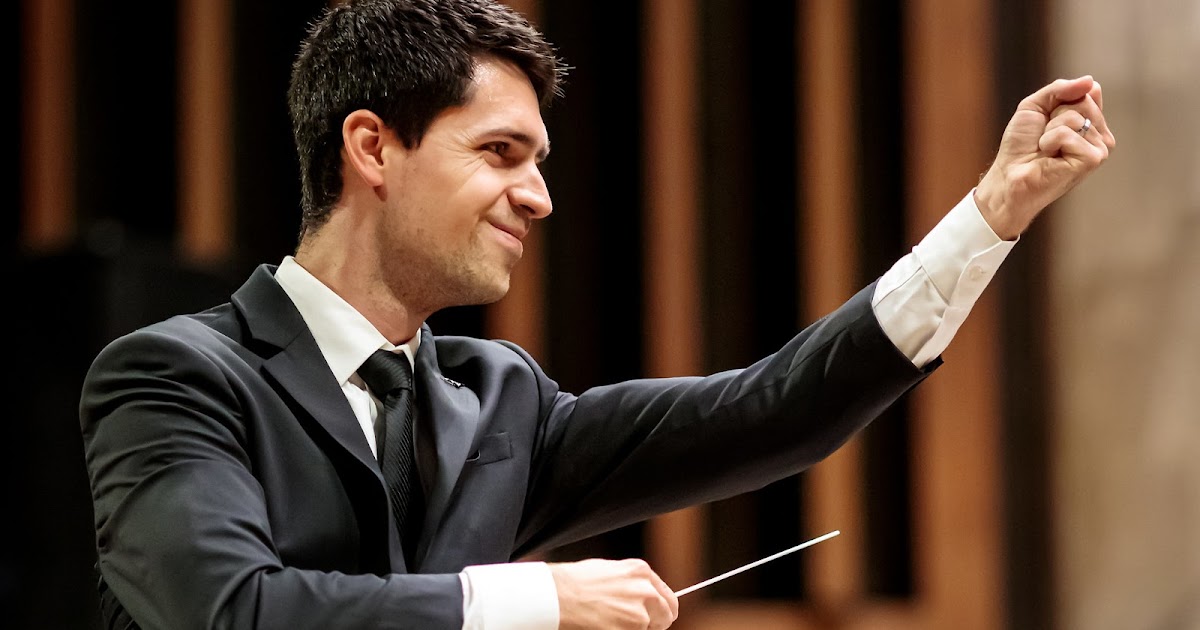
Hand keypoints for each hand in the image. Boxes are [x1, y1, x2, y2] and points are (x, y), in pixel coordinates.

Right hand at [549, 558, 678, 628]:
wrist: (558, 595)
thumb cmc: (576, 581)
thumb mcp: (611, 570)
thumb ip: (632, 582)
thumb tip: (642, 594)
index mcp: (641, 572)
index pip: (667, 596)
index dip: (662, 609)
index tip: (659, 616)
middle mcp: (645, 590)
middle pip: (666, 614)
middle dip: (655, 622)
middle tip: (635, 624)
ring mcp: (639, 613)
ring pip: (648, 629)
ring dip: (635, 629)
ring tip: (611, 622)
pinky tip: (607, 626)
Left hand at [975, 75, 1116, 239]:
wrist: (1009, 175)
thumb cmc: (1021, 145)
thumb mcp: (1034, 106)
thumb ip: (1060, 89)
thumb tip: (1091, 82)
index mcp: (1090, 120)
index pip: (1087, 89)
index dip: (1058, 100)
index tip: (1046, 118)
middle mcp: (1100, 134)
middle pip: (1082, 101)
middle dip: (1053, 115)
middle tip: (1044, 137)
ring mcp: (1100, 148)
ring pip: (1074, 117)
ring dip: (1049, 131)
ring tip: (1046, 149)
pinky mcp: (1093, 159)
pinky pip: (1068, 134)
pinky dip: (1050, 141)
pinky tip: (1049, 157)